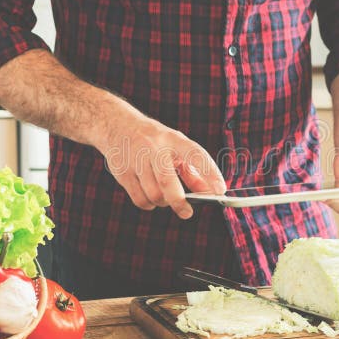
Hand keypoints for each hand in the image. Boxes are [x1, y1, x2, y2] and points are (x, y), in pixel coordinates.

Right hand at [98, 113, 226, 218]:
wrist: (117, 126)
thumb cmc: (155, 141)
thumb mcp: (176, 147)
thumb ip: (193, 171)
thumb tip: (209, 192)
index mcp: (173, 139)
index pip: (195, 154)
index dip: (210, 173)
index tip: (220, 190)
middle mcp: (154, 147)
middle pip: (167, 181)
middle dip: (178, 201)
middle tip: (187, 212)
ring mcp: (136, 159)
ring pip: (153, 194)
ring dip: (163, 202)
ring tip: (165, 197)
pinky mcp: (122, 172)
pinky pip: (140, 199)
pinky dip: (149, 204)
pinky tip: (150, 196)